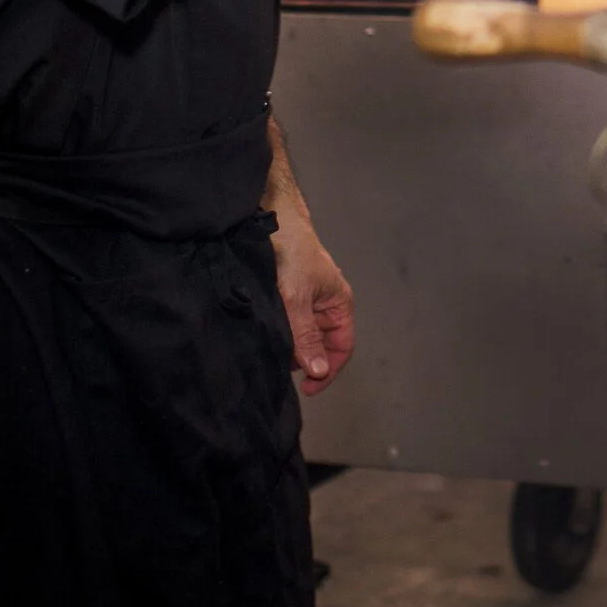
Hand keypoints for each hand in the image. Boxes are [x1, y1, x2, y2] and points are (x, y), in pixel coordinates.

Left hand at [270, 203, 354, 397]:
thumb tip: (317, 371)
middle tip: (281, 363)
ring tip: (271, 346)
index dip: (328, 370)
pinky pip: (287, 322)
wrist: (269, 219)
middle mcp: (325, 304)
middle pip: (321, 343)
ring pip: (301, 334)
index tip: (306, 388)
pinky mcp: (286, 295)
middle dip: (304, 358)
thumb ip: (306, 336)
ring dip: (289, 345)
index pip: (342, 347)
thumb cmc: (290, 252)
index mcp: (338, 303)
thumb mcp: (296, 299)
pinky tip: (264, 332)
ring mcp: (305, 299)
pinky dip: (278, 332)